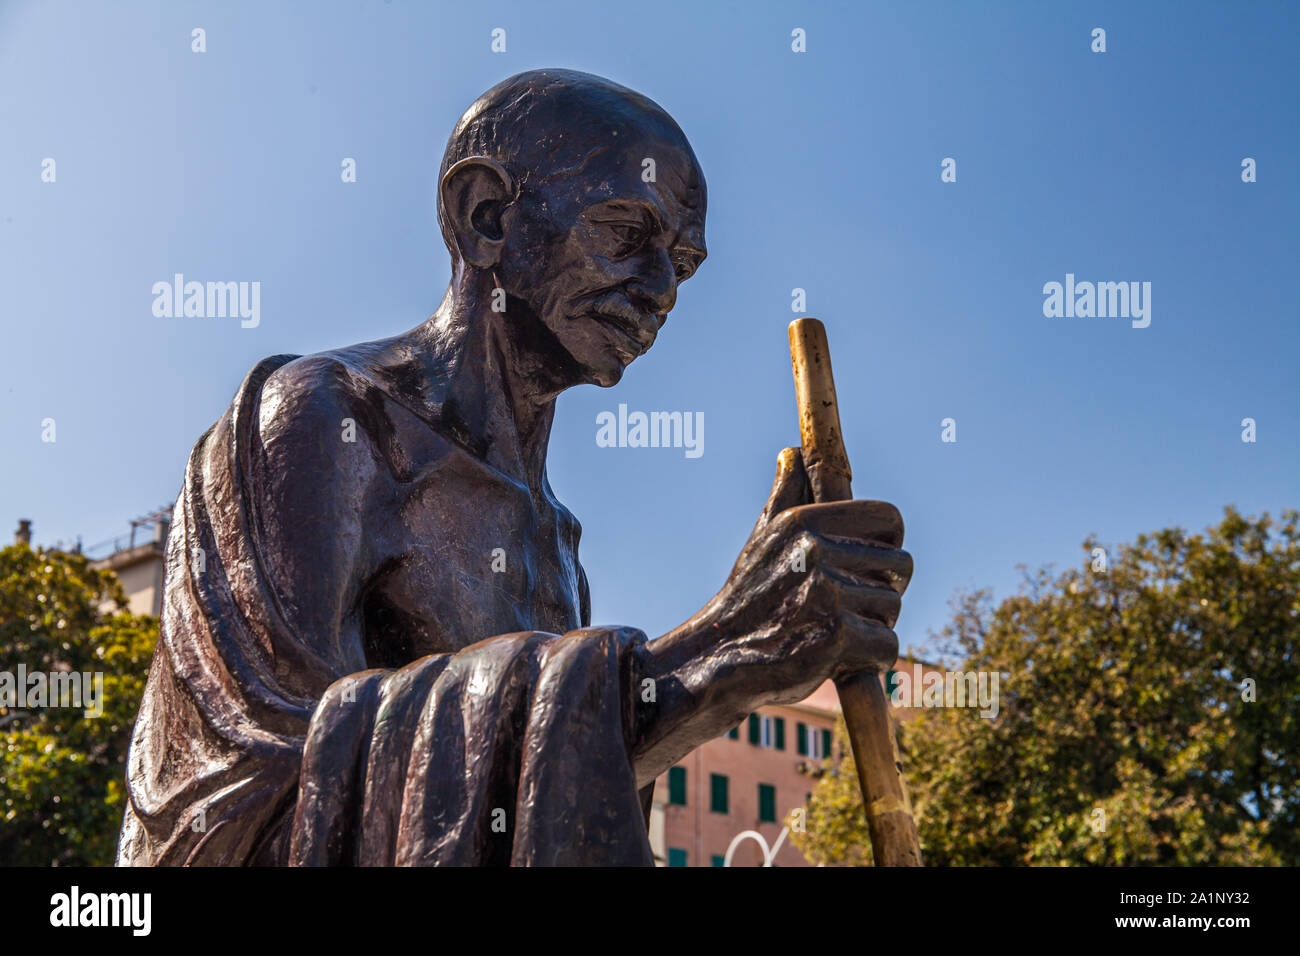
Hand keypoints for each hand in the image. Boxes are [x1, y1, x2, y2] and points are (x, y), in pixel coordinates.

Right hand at [700, 447, 911, 703]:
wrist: (717, 659)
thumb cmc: (748, 599)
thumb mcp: (763, 539)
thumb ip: (786, 495)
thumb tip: (792, 453)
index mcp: (803, 521)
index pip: (889, 518)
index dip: (892, 543)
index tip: (877, 563)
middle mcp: (814, 550)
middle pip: (901, 565)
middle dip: (885, 591)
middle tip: (853, 606)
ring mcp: (825, 592)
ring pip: (893, 608)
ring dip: (874, 628)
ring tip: (835, 632)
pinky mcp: (835, 635)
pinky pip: (887, 645)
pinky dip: (872, 659)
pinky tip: (841, 658)